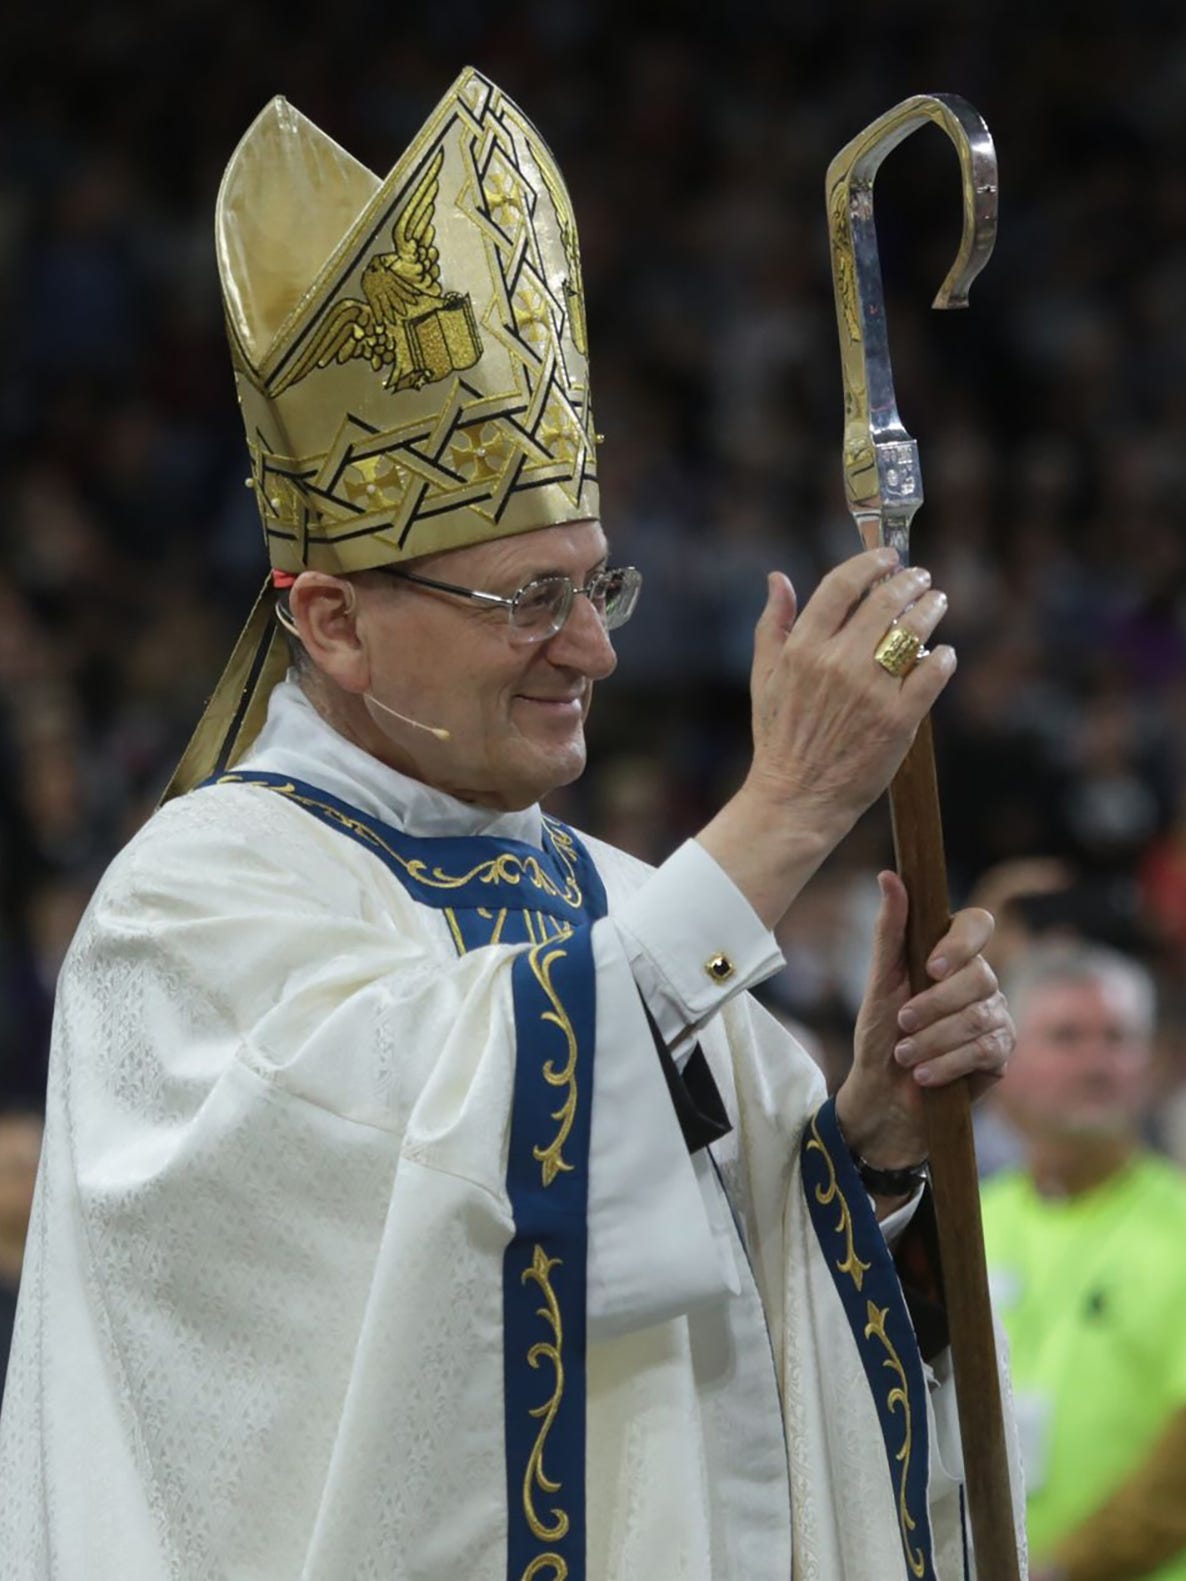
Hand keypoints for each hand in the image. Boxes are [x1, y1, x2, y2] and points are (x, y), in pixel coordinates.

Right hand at [747, 549, 955, 834]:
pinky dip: (942, 658)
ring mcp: (870, 691)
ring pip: (913, 632)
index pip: (842, 586)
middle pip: (884, 602)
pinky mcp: (898, 719)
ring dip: (931, 610)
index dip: (870, 564)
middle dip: (909, 582)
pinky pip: (931, 674)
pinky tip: (943, 653)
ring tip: (937, 603)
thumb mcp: (765, 676)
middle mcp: (837, 663)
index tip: (887, 558)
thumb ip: (774, 624)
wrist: (796, 797)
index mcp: (803, 649)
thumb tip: (778, 578)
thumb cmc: (779, 738)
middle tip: (922, 579)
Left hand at [835, 871, 1014, 1169]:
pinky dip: (947, 1063)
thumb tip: (888, 875)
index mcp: (953, 953)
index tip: (931, 967)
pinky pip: (985, 1050)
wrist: (884, 1092)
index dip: (960, 943)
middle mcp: (982, 980)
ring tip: (906, 1055)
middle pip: (980, 976)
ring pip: (980, 1017)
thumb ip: (891, 930)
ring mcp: (996, 1016)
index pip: (979, 924)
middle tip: (903, 1024)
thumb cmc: (881, 1032)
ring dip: (934, 1039)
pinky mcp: (1001, 1053)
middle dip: (934, 1005)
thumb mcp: (880, 980)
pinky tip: (923, 1074)